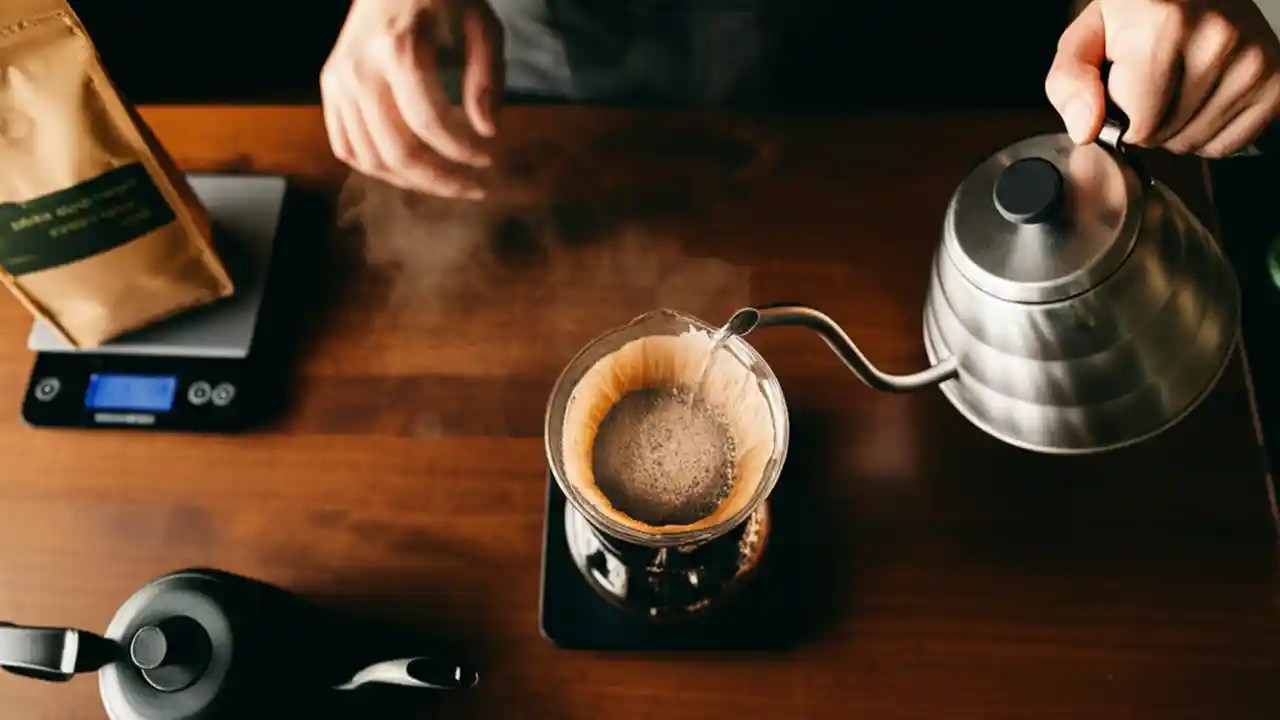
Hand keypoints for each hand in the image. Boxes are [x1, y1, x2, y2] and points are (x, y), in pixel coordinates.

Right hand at [322, 0, 503, 198]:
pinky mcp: (329, 89)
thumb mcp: (483, 25)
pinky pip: (346, 148)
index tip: (490, 157)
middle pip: (398, 151)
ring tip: (448, 183)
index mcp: (399, 48)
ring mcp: (337, 81)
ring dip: (414, 182)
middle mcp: (359, 69)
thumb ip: (488, 77)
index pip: (431, 123)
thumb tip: (487, 131)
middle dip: (443, 179)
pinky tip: (412, 170)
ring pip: (371, 159)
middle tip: (475, 187)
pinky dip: (379, 168)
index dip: (464, 151)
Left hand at [1045, 0, 1279, 157]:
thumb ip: (1069, 81)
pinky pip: (1230, 144)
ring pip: (1197, 143)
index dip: (1122, 118)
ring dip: (1178, 130)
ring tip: (1177, 88)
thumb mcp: (1087, 38)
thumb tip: (1085, 129)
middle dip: (1149, 124)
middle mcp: (1218, 39)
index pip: (1139, 125)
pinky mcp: (1275, 80)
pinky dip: (1210, 133)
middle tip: (1152, 86)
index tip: (1125, 89)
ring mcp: (1253, 59)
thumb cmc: (1137, 16)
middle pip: (1167, 137)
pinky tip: (1203, 98)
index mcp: (1164, 25)